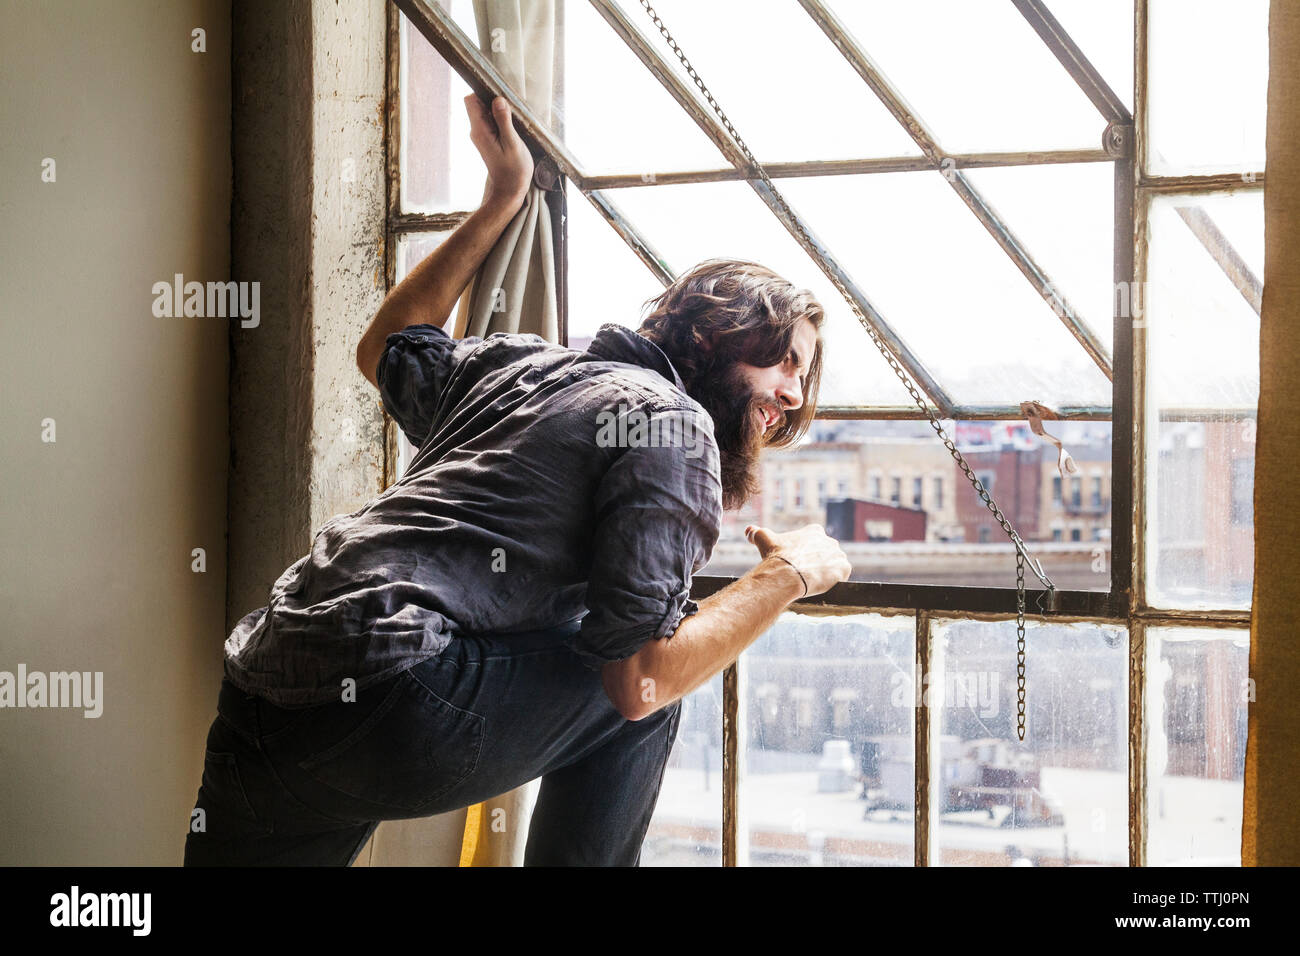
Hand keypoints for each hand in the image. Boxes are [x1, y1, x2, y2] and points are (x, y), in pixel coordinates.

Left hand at [465, 93, 533, 212]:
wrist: (510, 190)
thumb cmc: (514, 170)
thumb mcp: (513, 144)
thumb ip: (504, 121)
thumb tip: (498, 99)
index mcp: (480, 131)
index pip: (470, 100)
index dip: (483, 92)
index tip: (500, 94)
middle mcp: (476, 131)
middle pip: (477, 104)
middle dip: (493, 100)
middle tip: (511, 107)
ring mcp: (481, 136)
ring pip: (485, 112)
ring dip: (499, 110)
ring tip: (514, 118)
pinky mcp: (488, 140)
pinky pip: (490, 121)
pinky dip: (500, 119)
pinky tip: (512, 126)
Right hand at [744, 523, 851, 597]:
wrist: (787, 575)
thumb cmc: (776, 556)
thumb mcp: (763, 539)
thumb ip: (756, 532)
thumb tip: (749, 530)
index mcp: (814, 531)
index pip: (815, 540)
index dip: (807, 551)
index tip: (799, 561)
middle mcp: (829, 540)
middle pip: (826, 552)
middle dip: (819, 561)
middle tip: (806, 573)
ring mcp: (838, 555)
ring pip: (835, 563)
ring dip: (828, 570)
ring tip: (814, 581)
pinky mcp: (844, 569)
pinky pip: (843, 574)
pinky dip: (836, 579)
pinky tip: (824, 584)